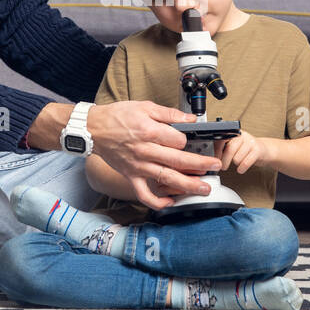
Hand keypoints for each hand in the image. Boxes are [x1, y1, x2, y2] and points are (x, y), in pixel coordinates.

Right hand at [88, 100, 221, 209]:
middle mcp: (146, 151)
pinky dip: (157, 201)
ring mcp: (139, 166)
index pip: (178, 140)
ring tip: (204, 189)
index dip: (189, 140)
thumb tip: (190, 118)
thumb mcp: (144, 107)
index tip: (194, 141)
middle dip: (201, 165)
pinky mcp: (131, 176)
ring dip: (188, 185)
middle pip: (178, 161)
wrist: (93, 129)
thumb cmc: (117, 117)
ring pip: (167, 178)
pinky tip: (170, 202)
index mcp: (150, 132)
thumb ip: (169, 113)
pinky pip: (144, 194)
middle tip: (216, 167)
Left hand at [213, 130, 271, 173]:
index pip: (221, 139)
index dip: (217, 150)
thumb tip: (210, 157)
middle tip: (223, 166)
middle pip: (229, 149)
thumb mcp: (233, 145)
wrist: (264, 150)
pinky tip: (240, 169)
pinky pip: (246, 162)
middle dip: (224, 161)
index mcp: (233, 132)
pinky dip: (241, 168)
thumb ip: (223, 147)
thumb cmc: (245, 149)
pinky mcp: (257, 150)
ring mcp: (250, 142)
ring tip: (236, 163)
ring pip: (237, 158)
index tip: (214, 159)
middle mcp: (242, 135)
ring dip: (235, 164)